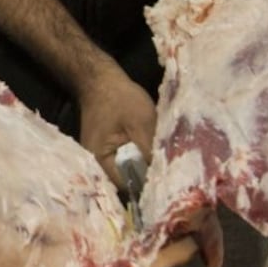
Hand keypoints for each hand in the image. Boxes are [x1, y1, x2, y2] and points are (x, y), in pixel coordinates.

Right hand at [76, 67, 156, 186]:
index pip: (126, 186)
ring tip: (165, 169)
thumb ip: (150, 150)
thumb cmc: (119, 98)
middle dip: (146, 179)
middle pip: (125, 181)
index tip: (167, 186)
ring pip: (126, 170)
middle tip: (170, 179)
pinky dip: (138, 159)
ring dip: (143, 168)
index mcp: (99, 161)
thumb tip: (166, 176)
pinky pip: (125, 160)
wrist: (100, 79)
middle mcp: (96, 164)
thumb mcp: (140, 123)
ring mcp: (101, 156)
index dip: (146, 187)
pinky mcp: (107, 149)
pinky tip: (152, 156)